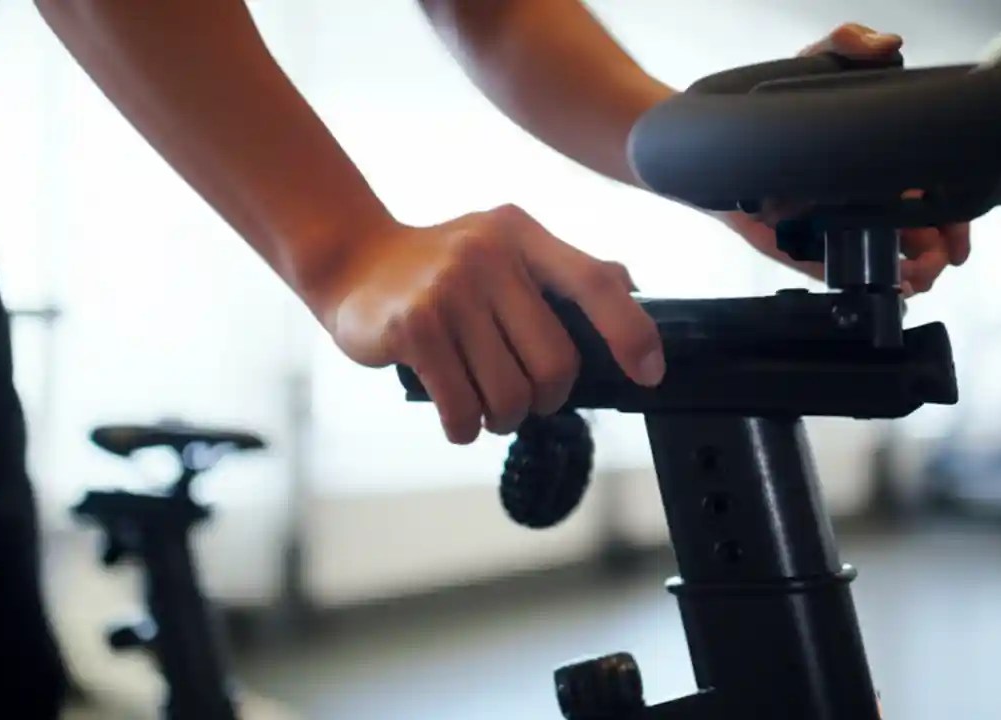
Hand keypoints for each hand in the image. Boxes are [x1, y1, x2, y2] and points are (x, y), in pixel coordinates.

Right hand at [322, 204, 663, 443]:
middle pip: (557, 363)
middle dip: (547, 399)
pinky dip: (466, 428)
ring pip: (511, 395)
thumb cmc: (439, 266)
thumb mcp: (502, 246)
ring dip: (503, 418)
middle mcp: (489, 255)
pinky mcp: (415, 327)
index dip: (631, 333)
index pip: (596, 282)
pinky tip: (458, 417)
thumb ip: (560, 268)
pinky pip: (463, 408)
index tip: (648, 373)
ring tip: (484, 406)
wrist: (352, 261)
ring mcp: (450, 290)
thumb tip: (631, 287)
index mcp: (521, 233)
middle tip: (525, 399)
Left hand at [725, 23, 972, 294]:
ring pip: (892, 258)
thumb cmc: (778, 106)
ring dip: (914, 271)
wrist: (726, 140)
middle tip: (939, 258)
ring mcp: (840, 224)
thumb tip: (884, 44)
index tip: (959, 231)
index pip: (934, 193)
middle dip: (938, 252)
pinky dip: (867, 281)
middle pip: (922, 234)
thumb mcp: (818, 64)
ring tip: (916, 273)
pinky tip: (889, 282)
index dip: (955, 216)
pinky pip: (843, 272)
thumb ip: (850, 44)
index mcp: (881, 162)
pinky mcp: (808, 246)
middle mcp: (866, 195)